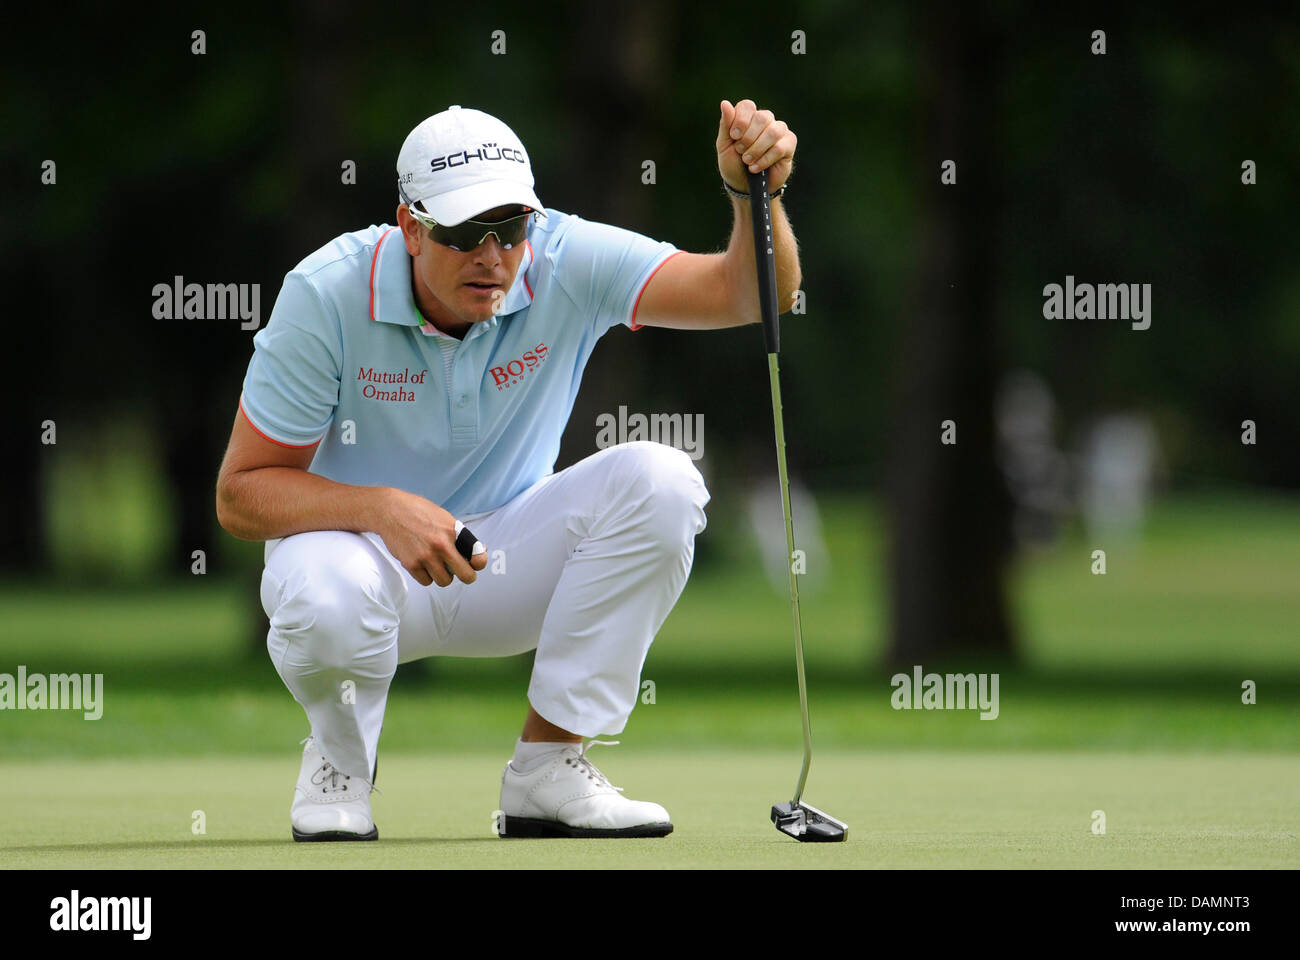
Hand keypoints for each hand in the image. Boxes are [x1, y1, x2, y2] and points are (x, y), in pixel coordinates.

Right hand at [374, 488, 488, 586]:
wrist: (390, 510)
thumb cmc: (419, 512)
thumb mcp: (445, 518)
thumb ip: (461, 536)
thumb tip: (481, 551)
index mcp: (454, 531)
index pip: (478, 556)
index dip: (479, 563)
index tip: (475, 564)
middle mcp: (442, 545)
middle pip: (466, 576)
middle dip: (466, 576)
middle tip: (461, 572)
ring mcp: (426, 556)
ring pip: (444, 581)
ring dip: (442, 576)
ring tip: (436, 564)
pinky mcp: (411, 564)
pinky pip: (426, 581)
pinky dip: (426, 576)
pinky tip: (422, 563)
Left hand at [716, 99, 796, 193]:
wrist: (744, 187)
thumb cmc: (734, 164)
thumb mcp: (724, 146)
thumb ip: (726, 125)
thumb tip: (725, 103)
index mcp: (748, 117)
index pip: (747, 106)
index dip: (741, 120)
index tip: (734, 136)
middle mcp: (765, 120)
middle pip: (762, 117)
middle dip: (748, 138)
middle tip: (741, 151)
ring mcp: (779, 131)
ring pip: (773, 131)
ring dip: (757, 149)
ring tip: (748, 161)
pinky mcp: (789, 144)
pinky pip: (780, 147)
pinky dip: (765, 159)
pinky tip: (756, 168)